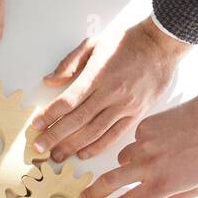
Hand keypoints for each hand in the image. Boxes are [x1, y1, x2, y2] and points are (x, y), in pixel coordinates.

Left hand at [31, 17, 189, 161]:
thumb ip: (70, 63)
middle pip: (78, 120)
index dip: (49, 115)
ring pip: (95, 131)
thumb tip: (49, 81)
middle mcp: (111, 93)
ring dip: (73, 146)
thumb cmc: (126, 41)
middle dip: (55, 136)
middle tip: (39, 148)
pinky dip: (98, 146)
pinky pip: (115, 135)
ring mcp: (125, 105)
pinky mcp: (137, 113)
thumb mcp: (94, 43)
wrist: (162, 44)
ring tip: (57, 155)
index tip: (35, 125)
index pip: (68, 101)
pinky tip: (84, 153)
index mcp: (98, 74)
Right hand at [82, 74, 197, 197]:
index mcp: (162, 184)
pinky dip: (142, 145)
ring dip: (127, 165)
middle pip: (109, 183)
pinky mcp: (144, 127)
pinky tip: (162, 141)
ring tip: (150, 160)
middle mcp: (148, 165)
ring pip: (122, 160)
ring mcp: (144, 144)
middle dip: (93, 193)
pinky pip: (134, 141)